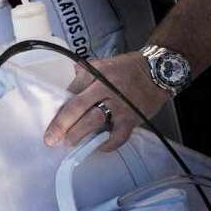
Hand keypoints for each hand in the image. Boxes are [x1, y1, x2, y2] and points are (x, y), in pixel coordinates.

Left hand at [43, 51, 166, 151]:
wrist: (159, 72)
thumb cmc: (128, 68)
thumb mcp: (104, 63)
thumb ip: (85, 73)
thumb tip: (69, 84)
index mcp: (97, 74)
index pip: (73, 90)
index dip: (60, 107)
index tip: (51, 119)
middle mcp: (107, 89)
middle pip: (78, 107)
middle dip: (62, 124)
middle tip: (51, 138)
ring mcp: (120, 105)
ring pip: (94, 121)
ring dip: (78, 134)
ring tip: (69, 143)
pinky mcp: (132, 119)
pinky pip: (118, 136)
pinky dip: (107, 144)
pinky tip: (98, 147)